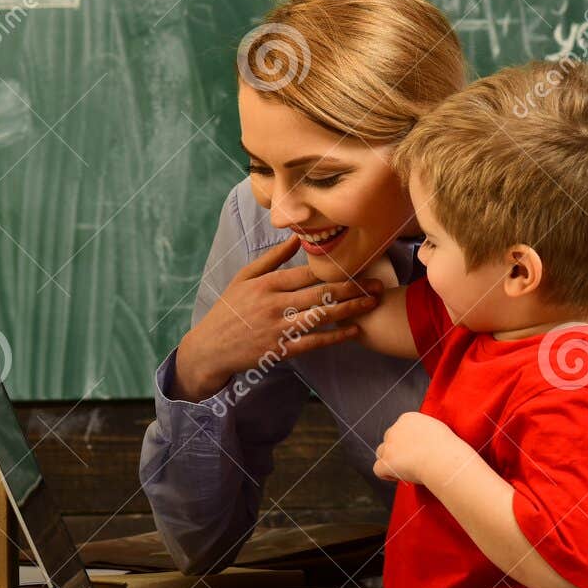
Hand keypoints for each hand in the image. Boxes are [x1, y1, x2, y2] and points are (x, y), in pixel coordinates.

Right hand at [171, 237, 382, 401]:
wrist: (210, 348)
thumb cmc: (228, 310)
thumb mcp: (244, 278)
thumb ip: (271, 259)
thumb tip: (295, 237)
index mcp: (266, 283)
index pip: (306, 273)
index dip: (334, 269)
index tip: (358, 265)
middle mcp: (274, 304)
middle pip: (320, 293)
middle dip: (352, 288)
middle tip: (376, 284)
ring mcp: (278, 328)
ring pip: (321, 316)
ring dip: (350, 309)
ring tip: (372, 303)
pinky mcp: (280, 349)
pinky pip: (314, 342)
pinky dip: (336, 336)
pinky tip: (354, 330)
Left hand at [373, 411, 460, 485]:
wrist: (444, 459)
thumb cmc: (447, 447)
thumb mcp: (437, 429)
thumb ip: (423, 431)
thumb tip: (422, 440)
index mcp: (407, 419)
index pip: (400, 429)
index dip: (406, 442)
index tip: (417, 450)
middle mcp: (395, 429)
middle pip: (389, 439)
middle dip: (397, 450)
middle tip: (412, 461)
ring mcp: (389, 445)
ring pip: (381, 452)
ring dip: (390, 460)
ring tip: (405, 469)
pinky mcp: (386, 461)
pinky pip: (378, 469)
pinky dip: (386, 475)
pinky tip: (399, 477)